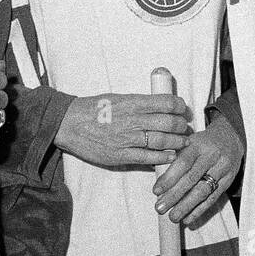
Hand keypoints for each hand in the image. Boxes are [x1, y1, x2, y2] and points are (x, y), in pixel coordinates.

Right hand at [55, 92, 190, 167]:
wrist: (68, 123)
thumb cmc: (93, 109)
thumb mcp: (118, 97)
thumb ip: (139, 102)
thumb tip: (160, 105)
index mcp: (132, 102)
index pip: (166, 102)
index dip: (179, 107)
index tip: (183, 110)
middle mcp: (132, 120)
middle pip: (168, 123)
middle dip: (181, 126)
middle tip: (186, 128)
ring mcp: (127, 139)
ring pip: (162, 141)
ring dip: (177, 143)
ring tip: (183, 142)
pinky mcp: (120, 155)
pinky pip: (148, 158)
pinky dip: (163, 157)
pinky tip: (171, 156)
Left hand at [153, 115, 242, 226]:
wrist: (231, 137)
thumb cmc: (203, 143)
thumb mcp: (188, 142)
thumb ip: (173, 156)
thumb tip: (157, 177)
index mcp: (198, 144)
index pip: (183, 162)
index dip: (169, 178)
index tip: (156, 191)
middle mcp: (211, 156)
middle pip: (192, 178)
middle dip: (174, 196)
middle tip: (160, 208)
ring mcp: (222, 169)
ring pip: (203, 190)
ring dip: (187, 206)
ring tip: (173, 217)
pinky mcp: (228, 180)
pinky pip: (213, 198)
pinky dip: (200, 210)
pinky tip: (188, 218)